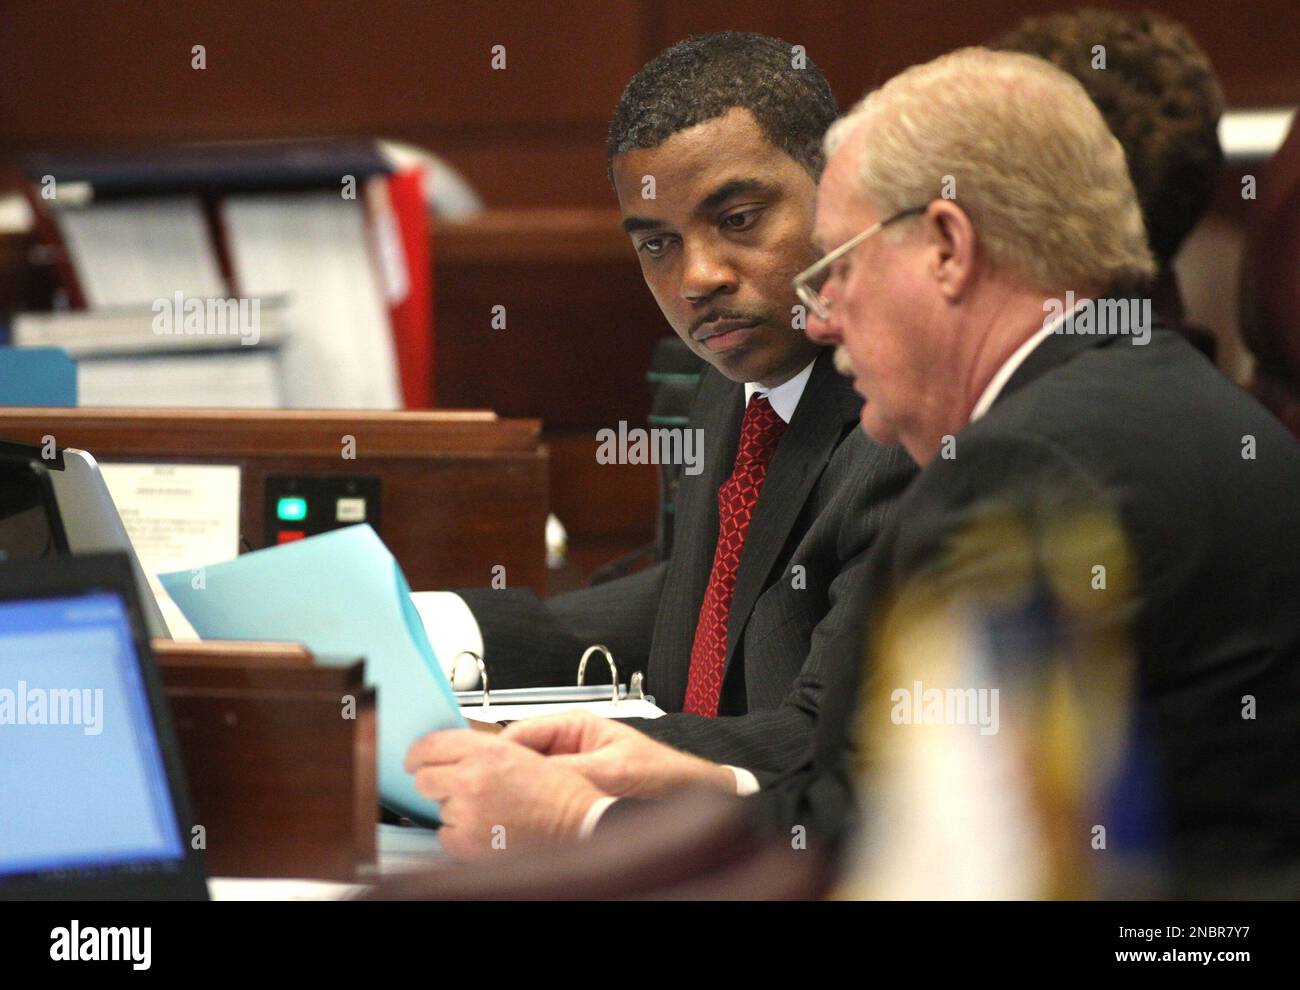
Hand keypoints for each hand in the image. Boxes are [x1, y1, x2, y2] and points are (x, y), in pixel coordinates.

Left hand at [404, 729, 607, 858]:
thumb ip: (483, 750)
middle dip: (436, 781)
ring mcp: (467, 813)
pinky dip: (460, 835)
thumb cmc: (561, 793)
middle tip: (453, 786)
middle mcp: (472, 779)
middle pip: (424, 778)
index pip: (430, 746)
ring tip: (488, 810)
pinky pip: (445, 836)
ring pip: (439, 808)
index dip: (419, 753)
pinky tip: (487, 829)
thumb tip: (451, 755)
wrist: (579, 826)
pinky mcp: (467, 843)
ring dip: (455, 809)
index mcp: (487, 751)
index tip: (416, 759)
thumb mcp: (521, 754)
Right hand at [502, 711, 736, 799]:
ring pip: (528, 782)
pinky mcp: (574, 797)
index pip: (521, 734)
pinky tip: (527, 823)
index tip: (482, 770)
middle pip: (519, 758)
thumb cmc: (663, 773)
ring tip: (507, 810)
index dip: (498, 753)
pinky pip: (543, 801)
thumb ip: (573, 771)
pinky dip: (533, 811)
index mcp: (575, 727)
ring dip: (519, 794)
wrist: (691, 795)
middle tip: (489, 795)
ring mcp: (569, 772)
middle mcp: (568, 747)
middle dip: (504, 775)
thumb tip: (533, 777)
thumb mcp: (615, 770)